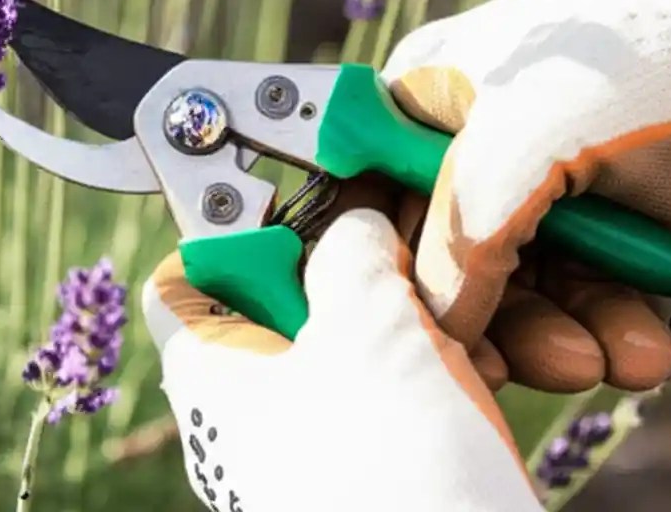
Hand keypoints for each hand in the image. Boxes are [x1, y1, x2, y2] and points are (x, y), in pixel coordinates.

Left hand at [141, 209, 544, 511]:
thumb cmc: (392, 473)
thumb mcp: (369, 325)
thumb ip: (351, 251)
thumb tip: (356, 222)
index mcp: (207, 368)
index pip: (195, 268)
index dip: (248, 224)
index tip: (312, 196)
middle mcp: (242, 411)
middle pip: (287, 299)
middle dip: (357, 271)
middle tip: (409, 255)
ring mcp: (302, 448)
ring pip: (350, 347)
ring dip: (411, 323)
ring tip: (458, 325)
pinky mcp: (361, 473)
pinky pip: (387, 399)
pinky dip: (429, 375)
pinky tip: (475, 374)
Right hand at [379, 0, 670, 391]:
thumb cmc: (627, 64)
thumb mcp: (514, 153)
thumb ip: (456, 245)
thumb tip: (437, 328)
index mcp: (420, 102)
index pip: (370, 204)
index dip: (385, 271)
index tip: (408, 333)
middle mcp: (467, 144)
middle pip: (446, 259)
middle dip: (493, 321)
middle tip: (513, 372)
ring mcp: (534, 180)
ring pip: (520, 286)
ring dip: (560, 335)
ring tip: (617, 359)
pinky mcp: (594, 211)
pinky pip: (580, 286)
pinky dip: (608, 321)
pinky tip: (643, 345)